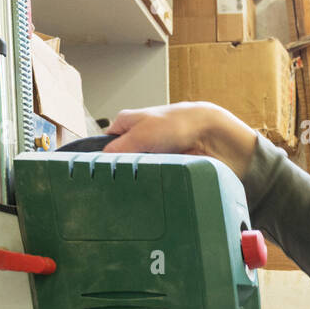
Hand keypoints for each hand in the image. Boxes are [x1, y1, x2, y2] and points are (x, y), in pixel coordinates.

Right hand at [102, 101, 258, 179]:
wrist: (209, 135)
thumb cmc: (177, 124)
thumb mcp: (138, 135)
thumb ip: (116, 150)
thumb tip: (101, 163)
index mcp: (127, 123)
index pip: (105, 143)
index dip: (102, 158)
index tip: (100, 173)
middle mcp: (139, 137)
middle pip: (121, 160)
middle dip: (123, 170)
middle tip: (122, 180)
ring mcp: (153, 152)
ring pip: (137, 171)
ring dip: (140, 177)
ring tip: (142, 181)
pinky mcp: (166, 165)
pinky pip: (153, 178)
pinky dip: (153, 181)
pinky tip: (154, 185)